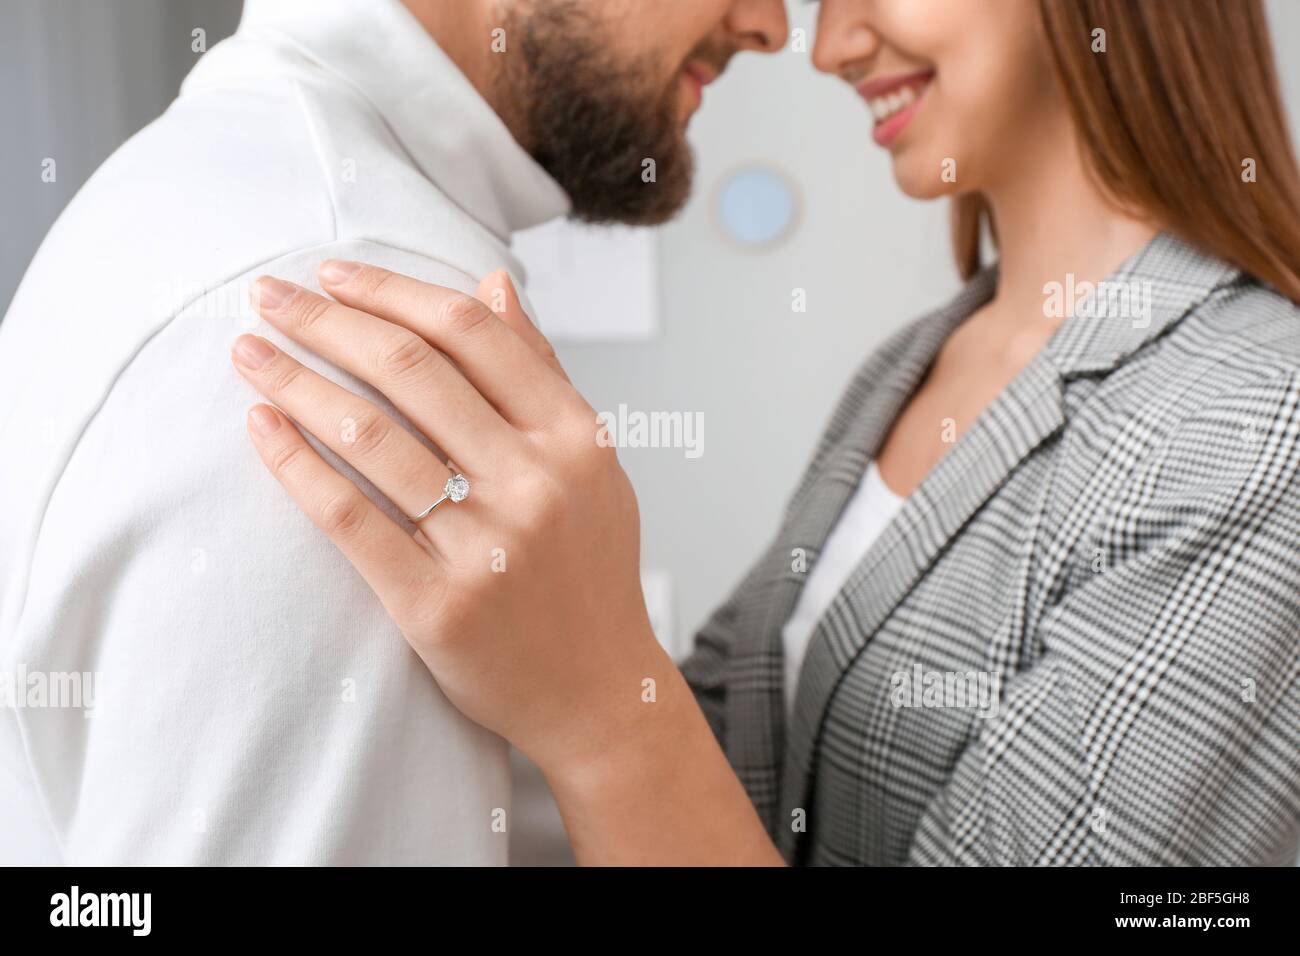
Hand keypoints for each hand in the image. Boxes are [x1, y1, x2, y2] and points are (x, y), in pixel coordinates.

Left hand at [230, 262, 670, 775]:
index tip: (335, 275)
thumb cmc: (588, 571)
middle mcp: (536, 481)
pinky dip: (295, 463)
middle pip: (412, 369)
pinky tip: (262, 425)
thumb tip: (492, 284)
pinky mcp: (437, 604)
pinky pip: (348, 518)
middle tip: (269, 295)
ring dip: (295, 380)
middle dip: (327, 320)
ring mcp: (488, 545)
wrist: (598, 692)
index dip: (393, 290)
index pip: (471, 332)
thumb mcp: (590, 464)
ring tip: (249, 353)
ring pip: (371, 435)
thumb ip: (541, 374)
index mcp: (575, 437)